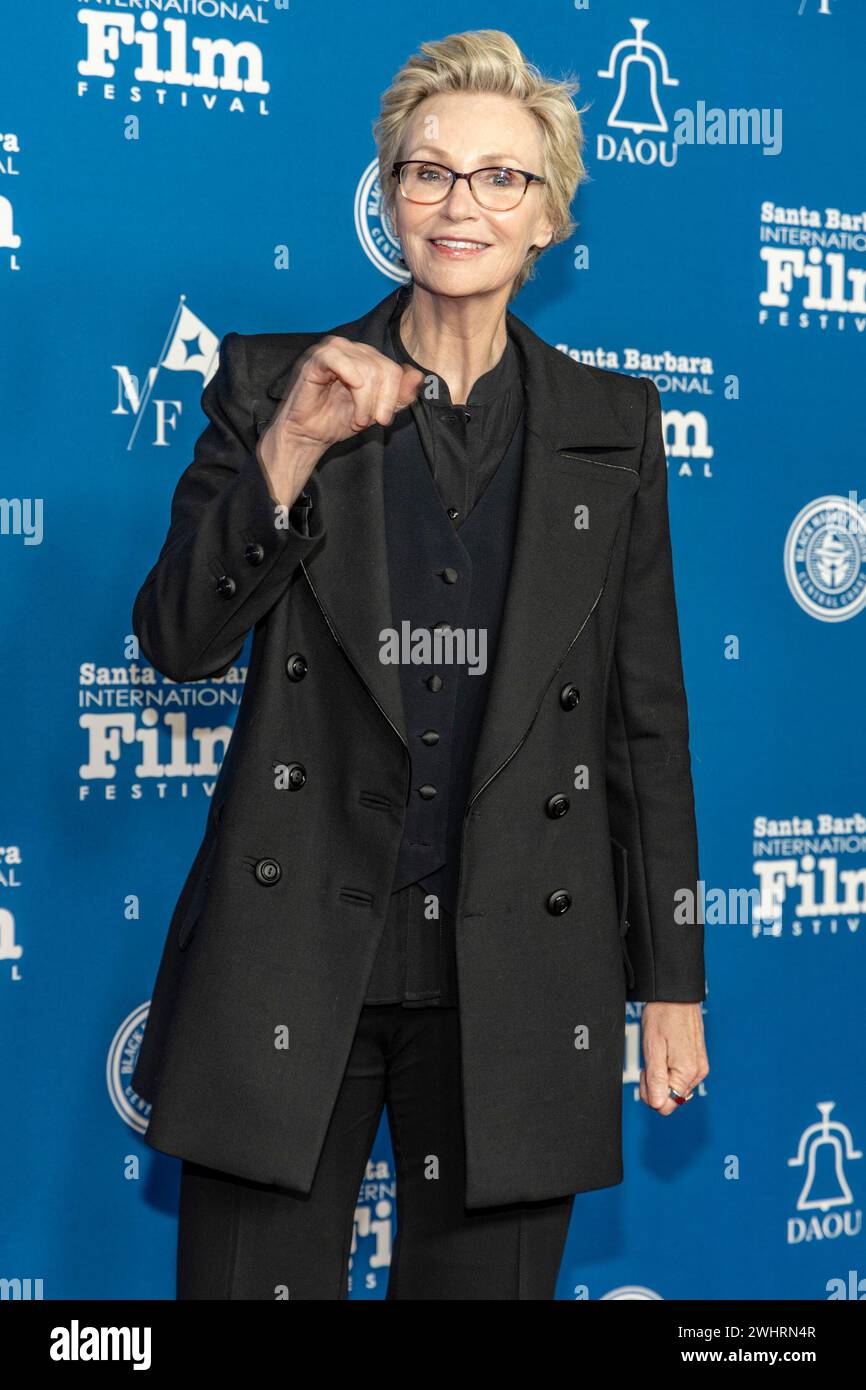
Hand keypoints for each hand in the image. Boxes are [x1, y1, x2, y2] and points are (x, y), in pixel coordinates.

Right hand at [257, 335, 423, 508]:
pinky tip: (352, 387)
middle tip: (366, 422)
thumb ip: (399, 396)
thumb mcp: (377, 411)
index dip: (393, 397)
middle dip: (379, 401)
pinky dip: (349, 373)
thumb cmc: (338, 420)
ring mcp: (334, 352)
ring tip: (355, 418)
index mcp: (367, 359)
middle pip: (382, 368)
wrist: (309, 436)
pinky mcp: (316, 359)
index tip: (383, 420)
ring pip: (365, 366)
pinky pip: (336, 357)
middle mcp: (352, 350)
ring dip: (363, 399)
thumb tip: (418, 375)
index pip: (393, 369)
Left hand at [639, 1001, 708, 1114]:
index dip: (650, 1093)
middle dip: (655, 1085)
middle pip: (671, 1098)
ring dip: (662, 1076)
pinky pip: (680, 1076)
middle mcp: (698, 1073)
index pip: (666, 1106)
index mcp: (687, 1073)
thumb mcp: (652, 1048)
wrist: (676, 995)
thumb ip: (656, 1079)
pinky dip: (669, 1069)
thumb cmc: (662, 1016)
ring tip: (658, 1053)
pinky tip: (665, 1052)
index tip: (646, 1073)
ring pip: (675, 1087)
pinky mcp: (698, 1060)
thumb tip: (658, 1105)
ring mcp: (700, 1067)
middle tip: (650, 1061)